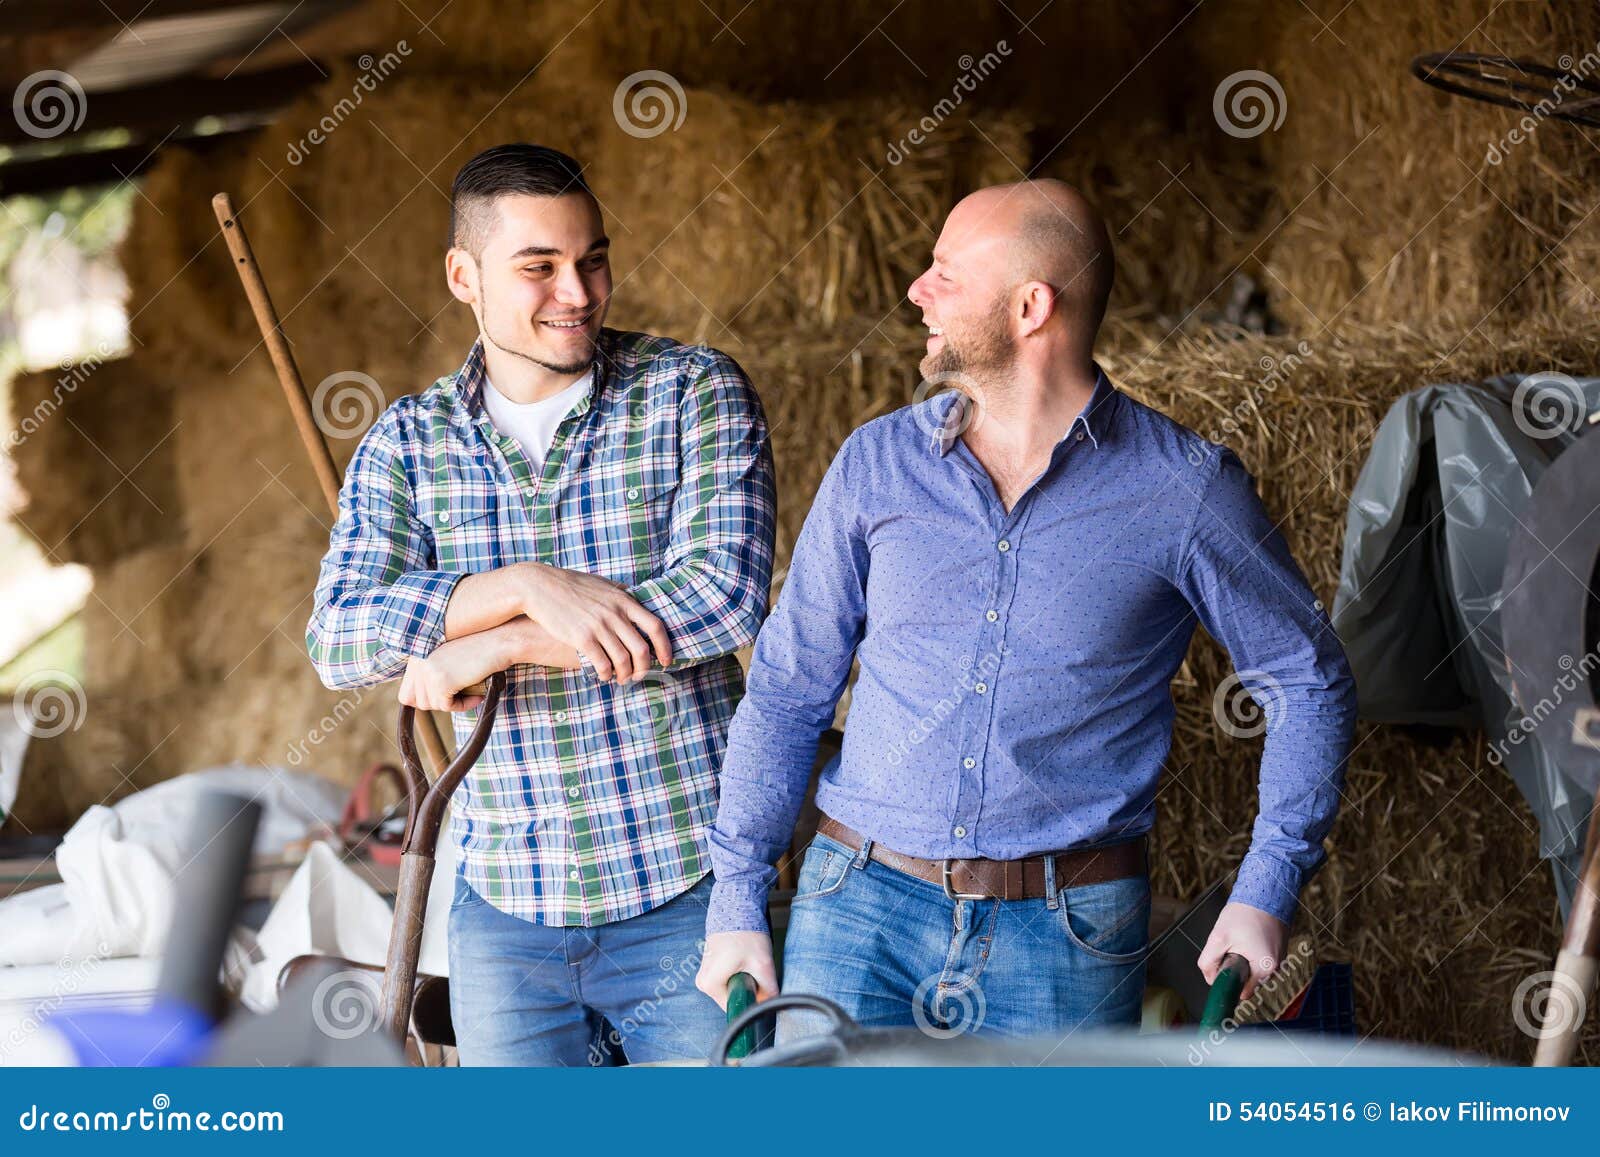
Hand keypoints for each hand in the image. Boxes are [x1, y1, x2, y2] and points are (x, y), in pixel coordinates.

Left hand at [398, 631, 510, 711]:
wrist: (499, 643)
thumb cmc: (480, 651)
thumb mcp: (446, 659)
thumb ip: (429, 675)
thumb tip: (418, 703)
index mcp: (416, 655)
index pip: (405, 694)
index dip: (423, 700)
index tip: (443, 696)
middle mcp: (417, 662)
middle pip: (417, 702)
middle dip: (439, 702)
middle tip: (460, 694)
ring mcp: (428, 671)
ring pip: (431, 705)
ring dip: (452, 704)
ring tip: (470, 692)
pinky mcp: (442, 681)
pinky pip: (447, 706)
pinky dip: (463, 705)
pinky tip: (477, 695)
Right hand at [518, 563, 671, 682]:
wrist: (539, 586)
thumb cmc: (570, 584)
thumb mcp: (600, 583)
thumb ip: (619, 591)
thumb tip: (633, 594)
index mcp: (624, 600)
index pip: (655, 626)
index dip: (665, 647)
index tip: (666, 660)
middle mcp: (615, 614)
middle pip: (642, 649)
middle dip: (644, 668)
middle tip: (639, 675)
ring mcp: (599, 626)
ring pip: (623, 661)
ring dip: (625, 675)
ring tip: (621, 679)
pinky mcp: (581, 638)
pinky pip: (602, 664)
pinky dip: (607, 674)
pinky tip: (604, 676)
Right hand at [696, 931, 777, 1009]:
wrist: (736, 908)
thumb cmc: (746, 933)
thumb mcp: (762, 964)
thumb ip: (769, 990)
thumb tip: (773, 1005)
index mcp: (710, 985)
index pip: (734, 1007)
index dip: (750, 1000)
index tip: (758, 986)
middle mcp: (703, 982)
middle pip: (732, 998)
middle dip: (747, 988)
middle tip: (754, 970)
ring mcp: (705, 973)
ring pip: (730, 988)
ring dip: (743, 980)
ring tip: (748, 962)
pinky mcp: (710, 966)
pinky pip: (727, 979)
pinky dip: (738, 972)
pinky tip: (743, 958)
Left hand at [1197, 901, 1287, 1000]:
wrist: (1264, 893)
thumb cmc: (1245, 913)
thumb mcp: (1218, 937)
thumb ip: (1209, 962)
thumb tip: (1209, 978)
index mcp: (1265, 968)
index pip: (1243, 992)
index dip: (1228, 982)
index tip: (1222, 968)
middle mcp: (1276, 966)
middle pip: (1248, 979)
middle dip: (1235, 966)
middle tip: (1230, 946)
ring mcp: (1279, 957)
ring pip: (1253, 967)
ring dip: (1243, 957)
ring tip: (1240, 938)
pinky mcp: (1278, 948)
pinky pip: (1260, 957)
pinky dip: (1251, 950)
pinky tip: (1248, 935)